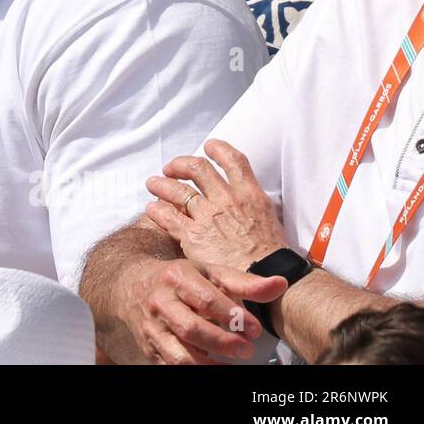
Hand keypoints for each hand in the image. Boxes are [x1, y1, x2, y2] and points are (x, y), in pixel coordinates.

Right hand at [117, 255, 284, 363]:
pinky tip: (214, 369)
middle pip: (191, 328)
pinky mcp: (148, 348)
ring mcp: (152, 328)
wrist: (131, 284)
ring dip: (209, 366)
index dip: (233, 316)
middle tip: (246, 349)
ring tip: (231, 367)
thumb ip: (244, 283)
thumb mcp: (208, 273)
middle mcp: (160, 302)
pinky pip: (170, 368)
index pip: (205, 298)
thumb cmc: (179, 279)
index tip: (255, 329)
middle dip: (223, 343)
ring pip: (178, 355)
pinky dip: (194, 373)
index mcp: (176, 277)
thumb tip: (280, 285)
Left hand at [145, 139, 290, 272]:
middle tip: (170, 169)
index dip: (218, 149)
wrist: (266, 276)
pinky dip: (157, 209)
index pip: (233, 160)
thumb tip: (243, 197)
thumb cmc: (271, 255)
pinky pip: (168, 215)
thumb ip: (252, 204)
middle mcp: (227, 199)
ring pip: (177, 189)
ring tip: (153, 184)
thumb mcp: (269, 219)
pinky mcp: (193, 235)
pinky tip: (152, 209)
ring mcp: (208, 216)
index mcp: (250, 194)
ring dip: (161, 184)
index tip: (208, 146)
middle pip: (197, 168)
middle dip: (180, 164)